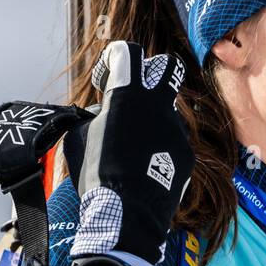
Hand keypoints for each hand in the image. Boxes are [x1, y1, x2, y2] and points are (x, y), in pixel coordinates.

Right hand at [65, 41, 194, 265]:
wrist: (126, 214)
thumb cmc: (95, 173)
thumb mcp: (79, 138)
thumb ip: (93, 116)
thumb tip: (101, 113)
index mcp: (129, 95)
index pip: (128, 52)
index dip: (115, 57)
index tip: (105, 76)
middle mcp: (158, 105)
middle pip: (167, 67)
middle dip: (152, 71)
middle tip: (136, 90)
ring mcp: (176, 128)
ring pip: (167, 110)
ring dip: (152, 117)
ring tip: (133, 144)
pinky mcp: (186, 152)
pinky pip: (172, 140)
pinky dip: (159, 147)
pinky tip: (145, 167)